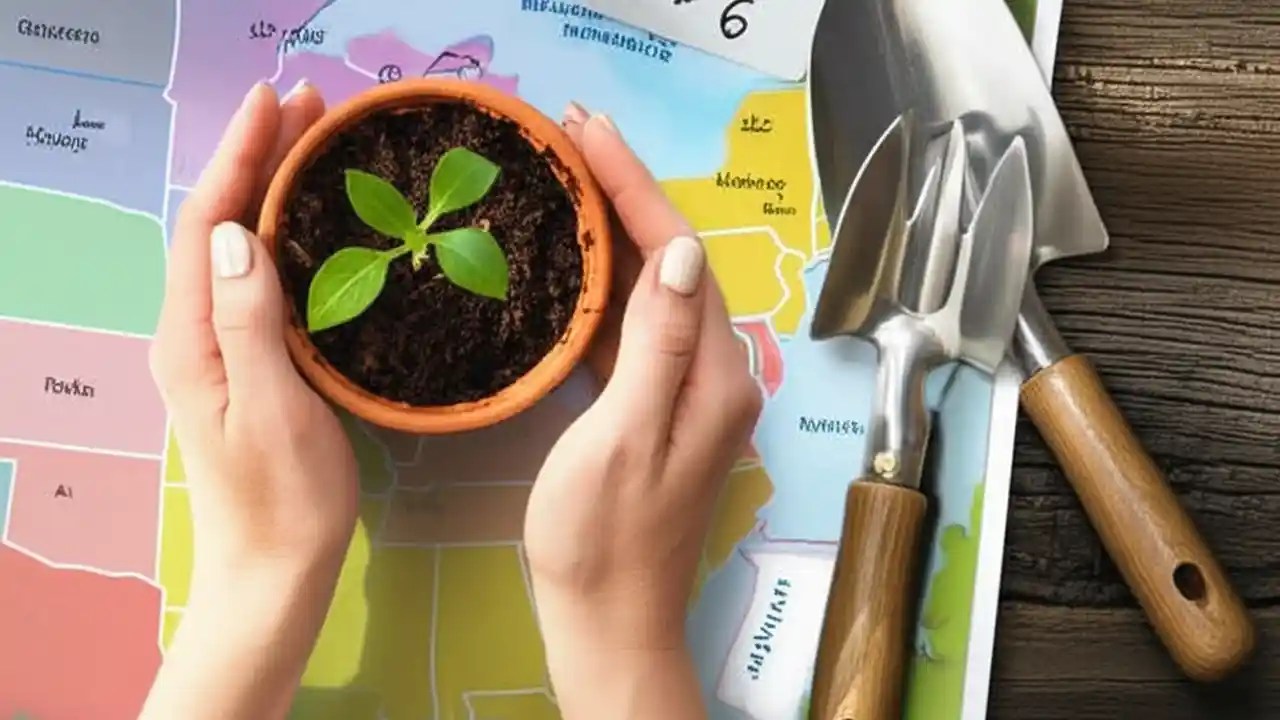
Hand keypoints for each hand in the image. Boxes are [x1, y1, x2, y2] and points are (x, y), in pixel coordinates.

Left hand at [141, 81, 355, 719]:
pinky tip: (314, 223)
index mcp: (192, 338)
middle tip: (313, 105)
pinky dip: (282, 232)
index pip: (207, 223)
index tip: (279, 100)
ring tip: (315, 143)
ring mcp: (218, 350)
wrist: (275, 574)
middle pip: (217, 224)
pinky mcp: (246, 365)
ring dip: (268, 187)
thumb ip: (251, 320)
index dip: (240, 156)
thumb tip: (239, 231)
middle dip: (256, 157)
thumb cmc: (285, 501)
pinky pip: (255, 278)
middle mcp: (194, 333)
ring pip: (236, 248)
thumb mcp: (275, 409)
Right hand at [524, 105, 761, 717]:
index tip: (587, 130)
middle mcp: (714, 374)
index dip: (634, 188)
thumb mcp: (625, 436)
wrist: (608, 623)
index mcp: (715, 374)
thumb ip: (657, 344)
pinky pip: (636, 329)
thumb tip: (676, 253)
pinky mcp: (656, 411)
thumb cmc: (604, 540)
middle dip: (626, 195)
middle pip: (673, 263)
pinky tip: (572, 266)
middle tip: (571, 138)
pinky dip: (605, 288)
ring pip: (654, 291)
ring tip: (566, 181)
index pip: (679, 255)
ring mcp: (687, 393)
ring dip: (614, 234)